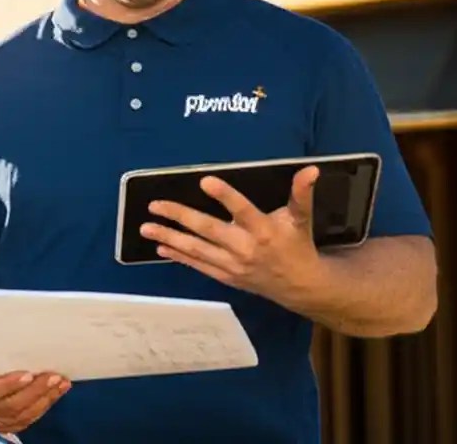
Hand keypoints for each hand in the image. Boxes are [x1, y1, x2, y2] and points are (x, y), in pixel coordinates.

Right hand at [0, 355, 70, 434]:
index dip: (7, 384)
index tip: (27, 374)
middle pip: (9, 406)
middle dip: (34, 391)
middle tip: (53, 376)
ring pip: (22, 415)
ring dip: (44, 398)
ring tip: (60, 382)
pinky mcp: (6, 425)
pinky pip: (28, 419)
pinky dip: (45, 404)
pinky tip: (57, 391)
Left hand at [139, 165, 326, 305]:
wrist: (300, 286)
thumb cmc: (297, 245)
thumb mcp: (301, 219)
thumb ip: (301, 194)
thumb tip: (310, 169)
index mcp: (263, 230)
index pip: (242, 210)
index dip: (225, 196)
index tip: (205, 181)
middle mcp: (244, 247)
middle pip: (208, 229)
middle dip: (180, 216)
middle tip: (155, 204)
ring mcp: (232, 264)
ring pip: (196, 249)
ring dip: (170, 237)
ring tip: (146, 226)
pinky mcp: (225, 276)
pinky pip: (198, 265)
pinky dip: (178, 255)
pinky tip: (160, 245)